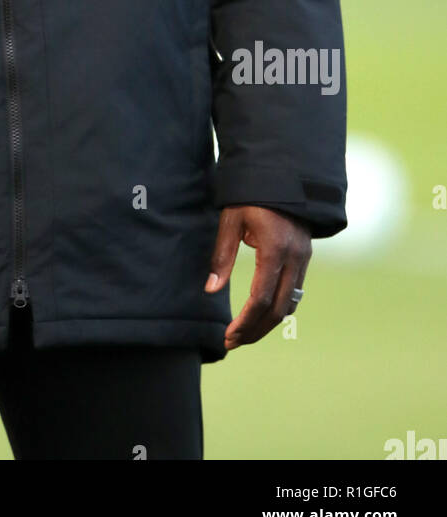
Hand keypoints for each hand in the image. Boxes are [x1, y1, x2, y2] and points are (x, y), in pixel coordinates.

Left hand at [204, 206, 310, 349]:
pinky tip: (261, 314)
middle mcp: (295, 258)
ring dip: (268, 323)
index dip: (244, 322)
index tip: (227, 337)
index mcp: (276, 249)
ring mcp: (304, 259)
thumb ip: (222, 255)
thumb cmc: (249, 195)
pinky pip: (295, 292)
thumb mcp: (231, 220)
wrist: (282, 174)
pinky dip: (279, 308)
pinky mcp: (305, 257)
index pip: (261, 299)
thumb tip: (210, 290)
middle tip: (232, 342)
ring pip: (290, 304)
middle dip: (255, 330)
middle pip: (278, 310)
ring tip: (243, 334)